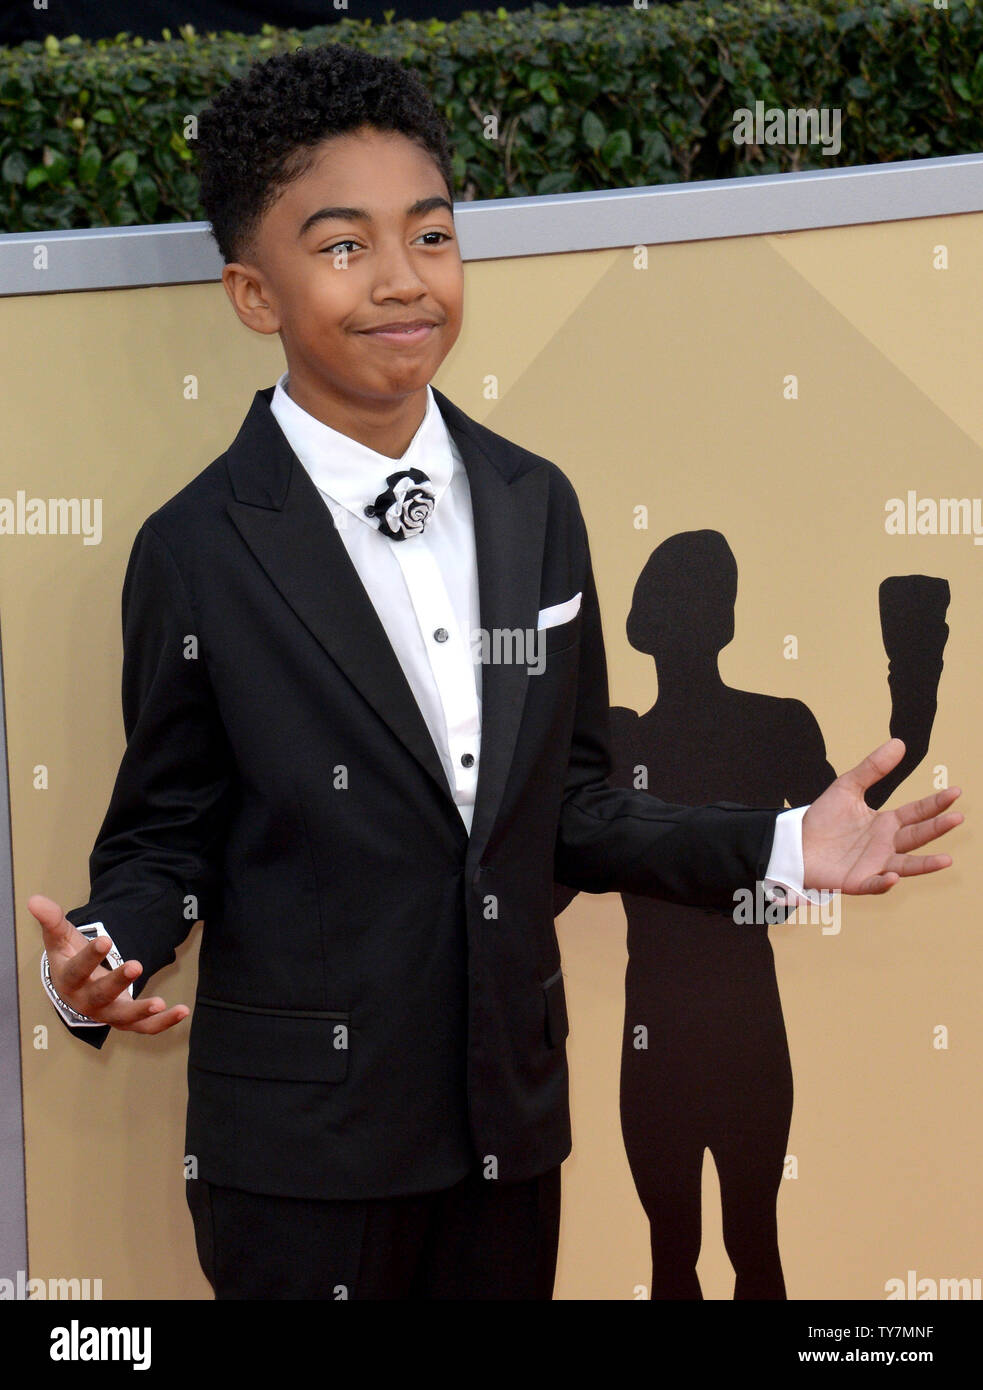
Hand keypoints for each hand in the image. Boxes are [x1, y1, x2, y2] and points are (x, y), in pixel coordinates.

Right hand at [29, 894, 188, 1033]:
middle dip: (118, 982)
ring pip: (123, 1017)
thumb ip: (52, 920)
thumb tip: (35, 900)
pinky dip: (162, 1023)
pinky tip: (182, 1011)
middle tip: (135, 964)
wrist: (76, 986)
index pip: (77, 970)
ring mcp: (106, 1012)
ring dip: (142, 1011)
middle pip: (101, 994)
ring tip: (161, 1003)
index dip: (90, 957)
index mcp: (69, 981)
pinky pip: (144, 1027)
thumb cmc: (69, 957)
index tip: (104, 940)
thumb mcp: (60, 937)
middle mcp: (86, 1001)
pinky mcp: (125, 1020)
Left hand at [802, 739, 962, 893]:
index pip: (916, 813)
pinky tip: (893, 877)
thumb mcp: (847, 787)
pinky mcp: (857, 881)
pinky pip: (874, 884)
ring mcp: (874, 865)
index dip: (935, 803)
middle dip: (936, 828)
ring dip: (925, 864)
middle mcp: (885, 845)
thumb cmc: (823, 819)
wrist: (795, 844)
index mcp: (886, 823)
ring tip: (946, 860)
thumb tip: (899, 743)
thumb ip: (872, 768)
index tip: (954, 792)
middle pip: (916, 836)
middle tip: (957, 818)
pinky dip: (884, 883)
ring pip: (905, 865)